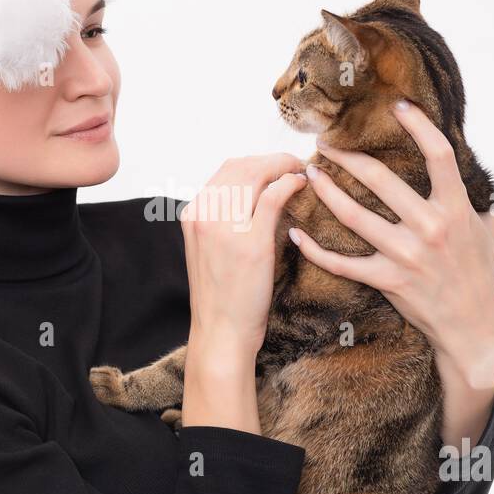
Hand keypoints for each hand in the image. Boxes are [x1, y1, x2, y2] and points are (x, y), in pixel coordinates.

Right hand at [181, 154, 307, 359]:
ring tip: (301, 173)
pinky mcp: (250, 242)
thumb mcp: (212, 249)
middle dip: (273, 160)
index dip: (257, 162)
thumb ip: (225, 220)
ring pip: (257, 174)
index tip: (277, 167)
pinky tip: (300, 187)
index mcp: (192, 215)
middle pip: (242, 166)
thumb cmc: (223, 296)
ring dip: (284, 167)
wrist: (221, 333)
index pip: (227, 170)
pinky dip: (289, 184)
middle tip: (295, 165)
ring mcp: (225, 227)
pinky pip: (273, 196)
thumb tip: (258, 195)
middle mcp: (204, 215)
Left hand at [287, 99, 493, 393]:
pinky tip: (296, 234)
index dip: (419, 125)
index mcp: (456, 208)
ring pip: (354, 215)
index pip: (439, 155)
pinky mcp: (387, 280)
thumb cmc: (479, 275)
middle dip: (348, 156)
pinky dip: (315, 249)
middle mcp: (430, 227)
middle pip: (381, 179)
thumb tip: (477, 180)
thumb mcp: (488, 232)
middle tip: (326, 143)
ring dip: (326, 192)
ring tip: (308, 174)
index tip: (397, 105)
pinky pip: (342, 262)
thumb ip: (479, 205)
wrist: (471, 325)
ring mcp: (406, 255)